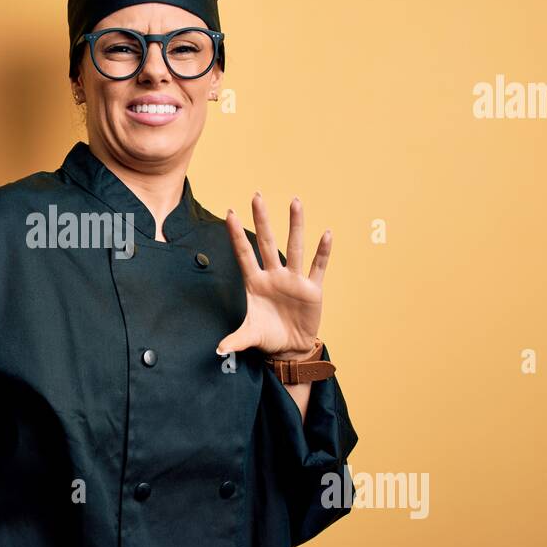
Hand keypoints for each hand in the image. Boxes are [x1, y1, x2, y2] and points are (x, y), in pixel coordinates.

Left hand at [216, 191, 330, 359]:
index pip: (244, 254)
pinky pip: (318, 267)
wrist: (290, 348)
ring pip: (294, 247)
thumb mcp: (250, 337)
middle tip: (257, 195)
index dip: (237, 235)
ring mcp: (293, 280)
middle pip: (266, 242)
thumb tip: (219, 350)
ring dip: (295, 225)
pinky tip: (326, 234)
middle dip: (262, 220)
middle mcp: (274, 276)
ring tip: (295, 201)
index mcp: (255, 283)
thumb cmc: (267, 337)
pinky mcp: (312, 290)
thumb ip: (235, 340)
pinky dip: (322, 252)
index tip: (230, 213)